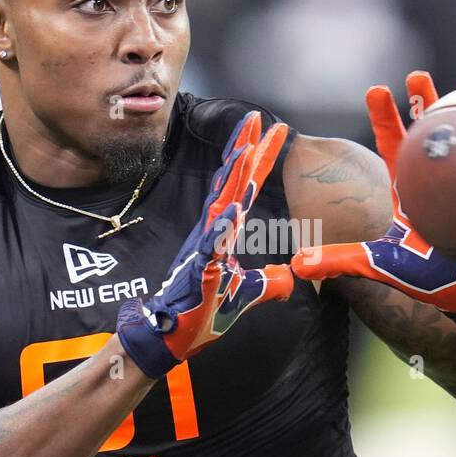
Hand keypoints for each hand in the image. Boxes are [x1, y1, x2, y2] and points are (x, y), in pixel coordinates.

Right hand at [117, 111, 296, 377]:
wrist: (167, 337)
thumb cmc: (198, 314)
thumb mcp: (242, 296)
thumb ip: (265, 284)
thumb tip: (288, 279)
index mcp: (221, 233)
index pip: (244, 189)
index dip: (257, 161)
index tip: (271, 132)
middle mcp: (210, 232)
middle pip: (231, 184)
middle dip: (244, 151)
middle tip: (258, 119)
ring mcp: (202, 248)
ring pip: (221, 205)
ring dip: (233, 178)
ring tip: (247, 148)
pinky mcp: (198, 270)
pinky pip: (212, 244)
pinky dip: (223, 226)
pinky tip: (235, 206)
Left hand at [290, 71, 455, 331]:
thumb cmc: (426, 278)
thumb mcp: (378, 265)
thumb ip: (339, 261)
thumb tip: (296, 264)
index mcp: (409, 188)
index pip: (394, 145)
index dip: (384, 117)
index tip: (377, 88)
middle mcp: (436, 179)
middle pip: (428, 132)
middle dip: (422, 102)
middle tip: (416, 74)